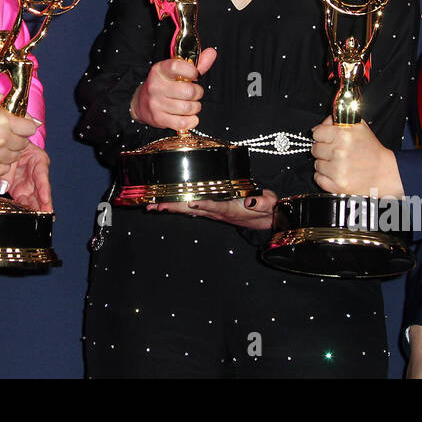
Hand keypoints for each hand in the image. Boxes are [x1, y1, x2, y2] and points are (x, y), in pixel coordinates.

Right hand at [0, 93, 37, 176]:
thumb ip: (15, 108)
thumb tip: (34, 121)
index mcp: (3, 120)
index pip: (31, 128)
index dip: (26, 126)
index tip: (21, 126)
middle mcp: (0, 139)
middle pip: (24, 144)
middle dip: (18, 138)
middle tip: (7, 134)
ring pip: (15, 157)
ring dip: (10, 151)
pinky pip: (5, 168)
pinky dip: (1, 162)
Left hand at [0, 143, 52, 211]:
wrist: (8, 146)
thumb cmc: (14, 147)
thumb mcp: (11, 155)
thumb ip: (8, 171)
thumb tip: (3, 188)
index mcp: (39, 161)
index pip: (43, 177)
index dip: (44, 190)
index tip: (46, 201)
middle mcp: (37, 175)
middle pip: (41, 192)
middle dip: (43, 206)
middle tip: (45, 217)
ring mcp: (29, 184)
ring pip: (33, 200)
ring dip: (34, 210)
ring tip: (37, 221)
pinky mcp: (20, 191)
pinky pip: (23, 202)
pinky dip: (23, 210)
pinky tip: (25, 217)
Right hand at [129, 47, 216, 131]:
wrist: (140, 103)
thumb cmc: (163, 85)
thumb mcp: (176, 71)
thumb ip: (196, 63)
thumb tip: (212, 53)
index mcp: (160, 70)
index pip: (177, 66)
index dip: (192, 71)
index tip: (196, 75)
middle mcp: (156, 86)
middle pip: (188, 91)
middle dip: (198, 93)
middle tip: (195, 93)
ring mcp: (156, 103)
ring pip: (187, 108)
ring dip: (195, 107)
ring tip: (192, 104)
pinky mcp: (159, 118)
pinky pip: (182, 122)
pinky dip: (191, 120)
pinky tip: (189, 116)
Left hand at [149, 188, 276, 229]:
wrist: (266, 219)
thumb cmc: (266, 208)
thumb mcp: (269, 203)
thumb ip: (262, 202)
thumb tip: (250, 202)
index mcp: (230, 208)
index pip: (214, 205)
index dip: (201, 204)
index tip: (188, 202)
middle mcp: (217, 211)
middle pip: (192, 209)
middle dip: (173, 208)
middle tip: (154, 207)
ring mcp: (213, 211)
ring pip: (188, 209)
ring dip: (170, 208)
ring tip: (152, 207)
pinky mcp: (212, 209)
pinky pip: (191, 208)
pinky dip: (177, 207)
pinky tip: (165, 206)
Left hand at [311, 117, 403, 196]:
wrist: (385, 173)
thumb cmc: (372, 151)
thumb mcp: (359, 127)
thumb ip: (337, 121)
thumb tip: (320, 125)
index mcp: (344, 135)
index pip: (317, 133)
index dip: (322, 136)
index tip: (327, 139)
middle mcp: (339, 152)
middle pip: (315, 149)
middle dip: (324, 150)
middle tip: (335, 152)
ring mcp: (337, 170)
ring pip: (316, 164)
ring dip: (325, 164)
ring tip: (339, 164)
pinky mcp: (337, 185)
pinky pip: (318, 178)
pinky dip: (325, 177)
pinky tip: (336, 173)